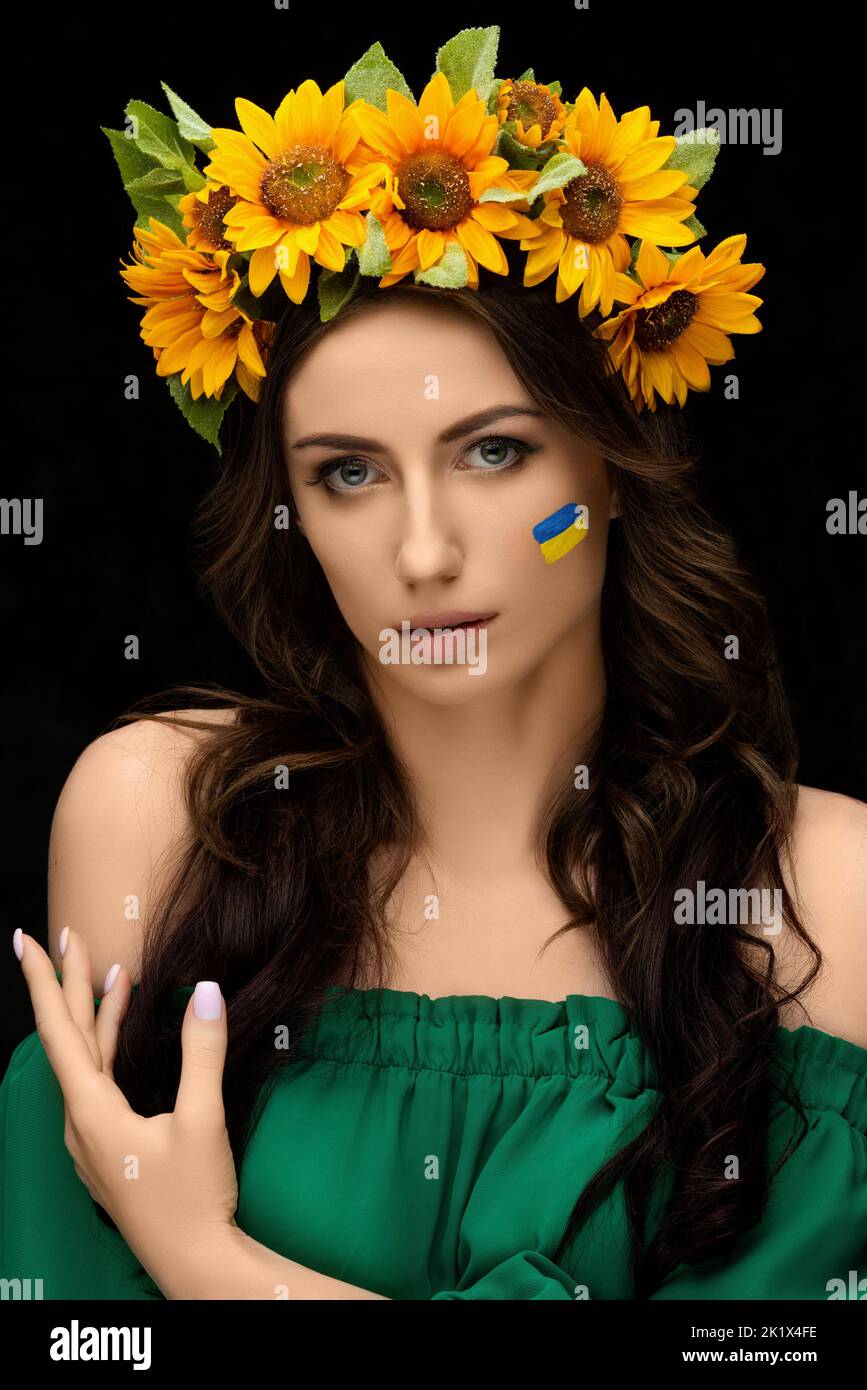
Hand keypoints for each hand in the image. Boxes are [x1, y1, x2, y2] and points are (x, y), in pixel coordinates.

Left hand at [11, 927, 239, 1296]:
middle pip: (69, 1040)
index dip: (44, 982)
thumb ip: (202, 1054)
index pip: (59, 1032)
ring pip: (86, 1062)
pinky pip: (99, 1083)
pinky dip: (107, 1046)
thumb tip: (207, 991)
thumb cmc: (193, 1199)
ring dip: (96, 1015)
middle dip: (70, 985)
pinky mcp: (110, 1150)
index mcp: (92, 1113)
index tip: (26, 941)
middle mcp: (81, 1123)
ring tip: (112, 972)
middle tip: (70, 936)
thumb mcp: (202, 1122)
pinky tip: (122, 1034)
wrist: (195, 1265)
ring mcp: (93, 1140)